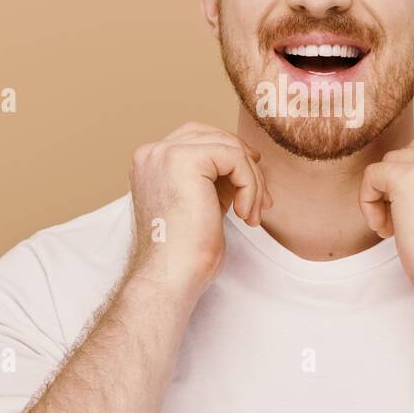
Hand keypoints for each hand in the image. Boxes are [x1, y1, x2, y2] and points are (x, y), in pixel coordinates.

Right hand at [127, 122, 272, 300]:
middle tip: (262, 201)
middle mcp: (152, 153)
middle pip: (214, 136)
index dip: (232, 159)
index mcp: (152, 163)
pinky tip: (244, 214)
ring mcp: (165, 153)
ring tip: (251, 214)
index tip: (253, 189)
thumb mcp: (201, 203)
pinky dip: (249, 185)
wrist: (171, 276)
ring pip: (229, 147)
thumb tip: (248, 160)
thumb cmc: (186, 252)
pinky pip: (235, 158)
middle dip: (245, 166)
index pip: (199, 140)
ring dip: (251, 181)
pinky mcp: (185, 159)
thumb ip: (215, 178)